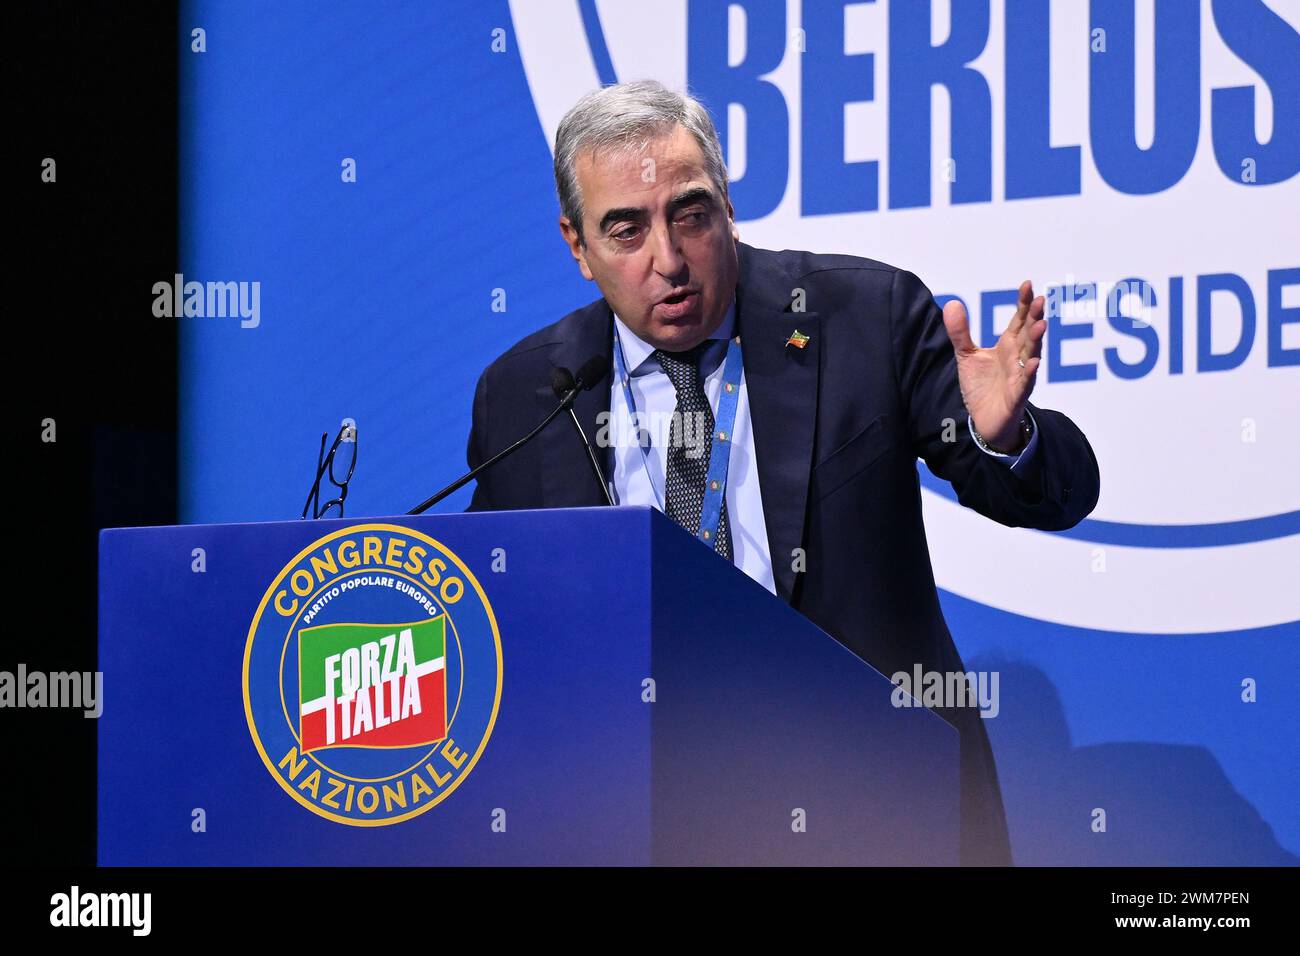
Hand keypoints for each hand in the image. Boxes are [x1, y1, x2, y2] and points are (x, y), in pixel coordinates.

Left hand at [942, 279, 1043, 451]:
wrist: (983, 421)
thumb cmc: (981, 386)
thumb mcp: (967, 356)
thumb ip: (960, 332)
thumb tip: (951, 303)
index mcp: (1008, 345)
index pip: (1019, 319)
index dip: (1024, 303)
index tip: (1028, 284)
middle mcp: (1018, 357)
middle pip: (1028, 333)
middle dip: (1035, 317)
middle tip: (1040, 299)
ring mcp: (1020, 375)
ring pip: (1032, 355)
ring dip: (1037, 340)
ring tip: (1041, 324)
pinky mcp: (1017, 396)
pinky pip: (1025, 383)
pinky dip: (1030, 373)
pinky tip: (1034, 362)